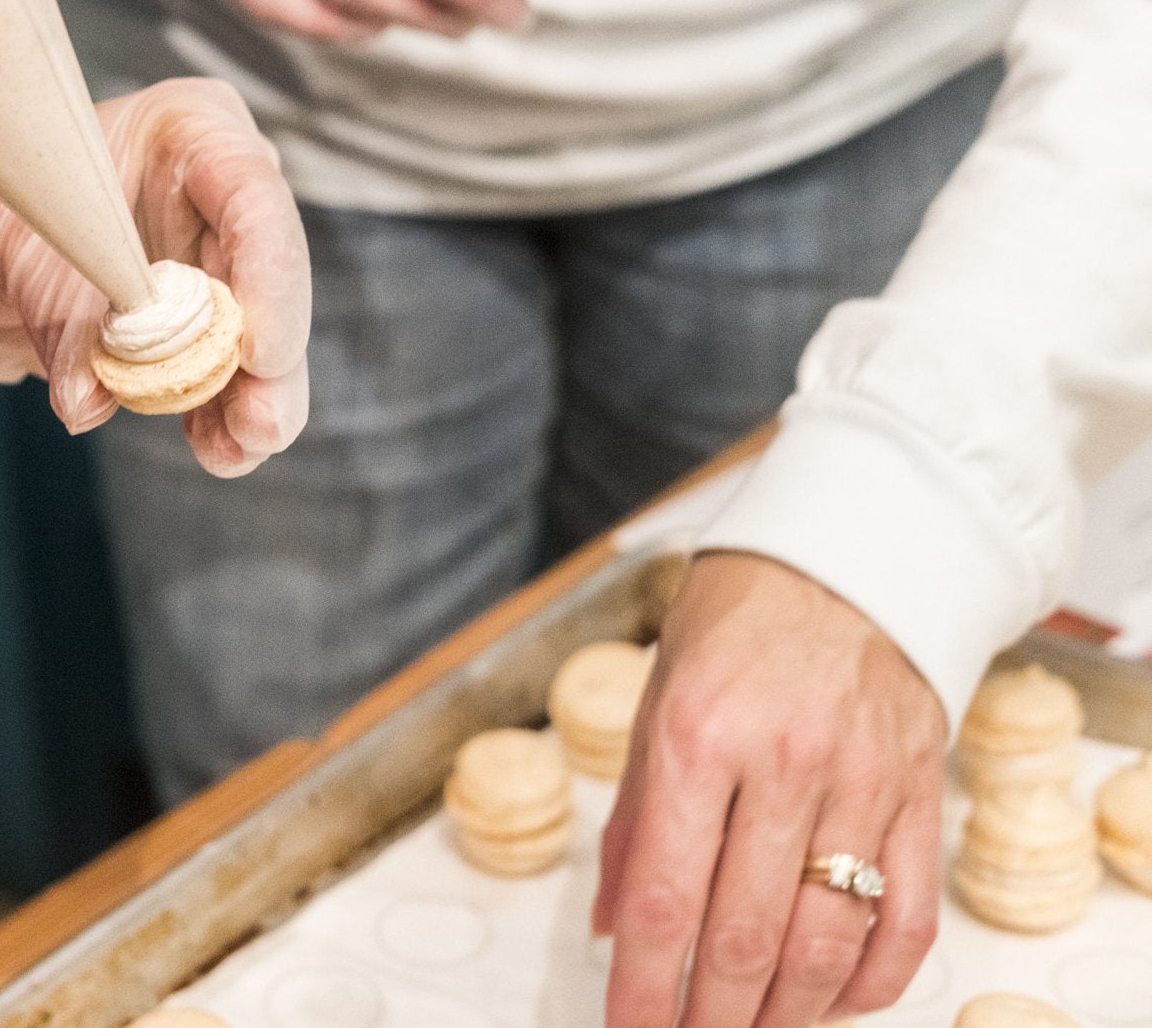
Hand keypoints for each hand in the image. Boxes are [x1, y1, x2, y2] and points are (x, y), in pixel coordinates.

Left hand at [0, 78, 310, 477]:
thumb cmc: (3, 210)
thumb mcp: (20, 252)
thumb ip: (61, 325)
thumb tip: (86, 404)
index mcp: (193, 132)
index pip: (252, 195)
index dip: (268, 276)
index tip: (256, 350)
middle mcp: (225, 195)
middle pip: (272, 277)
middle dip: (270, 361)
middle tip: (260, 424)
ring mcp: (225, 260)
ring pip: (261, 335)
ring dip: (251, 402)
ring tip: (231, 453)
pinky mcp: (211, 321)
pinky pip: (230, 373)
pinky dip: (222, 415)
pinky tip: (217, 450)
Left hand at [595, 552, 947, 1026]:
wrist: (851, 552)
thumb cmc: (737, 622)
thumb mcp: (657, 699)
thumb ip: (635, 818)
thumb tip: (611, 923)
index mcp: (696, 734)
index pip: (662, 892)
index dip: (641, 983)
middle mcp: (780, 762)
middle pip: (742, 933)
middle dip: (709, 1017)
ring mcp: (861, 783)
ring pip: (825, 941)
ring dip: (785, 1014)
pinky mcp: (921, 794)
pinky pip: (907, 917)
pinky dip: (873, 981)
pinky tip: (833, 1003)